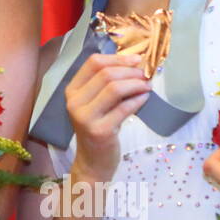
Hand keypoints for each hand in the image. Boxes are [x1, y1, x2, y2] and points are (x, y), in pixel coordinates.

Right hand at [65, 52, 150, 179]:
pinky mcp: (100, 131)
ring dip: (136, 84)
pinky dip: (138, 100)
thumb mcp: (94, 104)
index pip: (93, 63)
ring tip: (147, 85)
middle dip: (131, 71)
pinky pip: (124, 108)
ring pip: (115, 88)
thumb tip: (134, 64)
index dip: (118, 57)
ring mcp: (85, 117)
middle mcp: (74, 102)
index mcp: (72, 90)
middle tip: (146, 74)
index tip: (137, 59)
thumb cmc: (97, 128)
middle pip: (106, 74)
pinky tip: (145, 98)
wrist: (92, 161)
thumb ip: (106, 85)